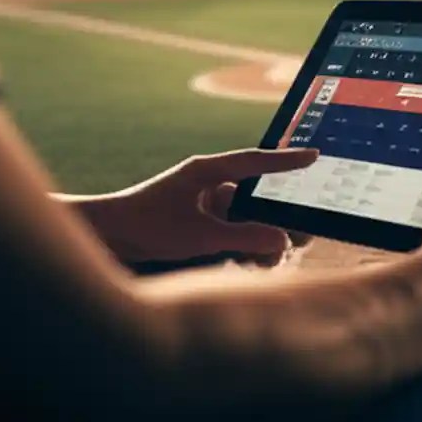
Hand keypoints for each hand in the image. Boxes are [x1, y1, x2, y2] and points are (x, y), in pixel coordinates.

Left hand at [72, 148, 317, 265]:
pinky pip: (234, 234)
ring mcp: (205, 207)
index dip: (286, 160)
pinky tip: (249, 266)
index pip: (255, 162)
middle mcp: (209, 185)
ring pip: (249, 221)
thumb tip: (282, 241)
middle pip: (258, 199)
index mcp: (207, 171)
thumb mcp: (199, 235)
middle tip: (297, 240)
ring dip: (260, 242)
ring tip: (266, 264)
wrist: (107, 240)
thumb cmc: (145, 226)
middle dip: (277, 222)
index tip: (314, 155)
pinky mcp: (201, 226)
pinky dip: (245, 249)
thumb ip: (244, 237)